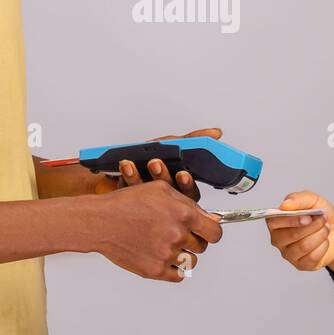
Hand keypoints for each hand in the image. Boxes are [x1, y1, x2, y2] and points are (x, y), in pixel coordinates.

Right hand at [95, 180, 223, 281]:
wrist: (101, 221)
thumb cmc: (127, 203)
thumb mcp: (161, 190)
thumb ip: (188, 202)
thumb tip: (208, 216)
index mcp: (183, 214)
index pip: (215, 232)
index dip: (211, 231)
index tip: (207, 231)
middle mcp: (178, 235)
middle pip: (202, 246)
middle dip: (194, 240)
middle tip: (180, 234)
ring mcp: (167, 254)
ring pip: (190, 261)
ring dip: (184, 254)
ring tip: (168, 245)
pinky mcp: (155, 270)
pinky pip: (177, 275)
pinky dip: (174, 268)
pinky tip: (164, 258)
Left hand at [97, 126, 221, 202]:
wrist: (117, 164)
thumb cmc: (146, 157)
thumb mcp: (171, 144)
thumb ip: (194, 139)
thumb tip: (216, 133)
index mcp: (179, 185)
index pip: (189, 190)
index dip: (186, 183)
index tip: (183, 174)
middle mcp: (165, 195)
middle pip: (169, 196)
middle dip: (162, 178)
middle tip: (155, 163)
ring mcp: (148, 201)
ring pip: (147, 196)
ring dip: (141, 178)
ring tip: (134, 164)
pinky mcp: (130, 201)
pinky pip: (129, 194)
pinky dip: (126, 178)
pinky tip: (125, 167)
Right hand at [265, 190, 333, 272]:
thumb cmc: (319, 215)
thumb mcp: (312, 200)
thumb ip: (297, 199)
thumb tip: (284, 205)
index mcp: (276, 221)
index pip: (274, 221)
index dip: (291, 220)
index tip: (308, 217)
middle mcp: (278, 239)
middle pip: (291, 235)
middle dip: (312, 226)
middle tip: (322, 219)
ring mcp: (288, 254)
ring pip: (303, 246)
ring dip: (319, 235)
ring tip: (325, 229)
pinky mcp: (300, 265)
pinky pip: (311, 257)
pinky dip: (323, 246)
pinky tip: (324, 241)